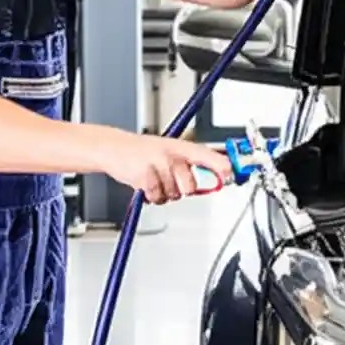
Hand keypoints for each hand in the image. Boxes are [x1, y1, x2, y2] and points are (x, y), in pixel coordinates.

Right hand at [99, 132, 234, 203]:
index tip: (232, 176)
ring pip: (172, 195)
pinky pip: (156, 198)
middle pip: (190, 187)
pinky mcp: (145, 176)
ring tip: (153, 178)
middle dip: (180, 189)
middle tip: (167, 179)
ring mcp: (159, 164)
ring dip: (163, 193)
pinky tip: (143, 183)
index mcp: (181, 147)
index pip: (207, 156)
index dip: (222, 167)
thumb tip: (215, 179)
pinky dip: (150, 196)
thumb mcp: (169, 151)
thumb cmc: (142, 151)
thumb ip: (190, 164)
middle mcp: (172, 154)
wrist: (113, 148)